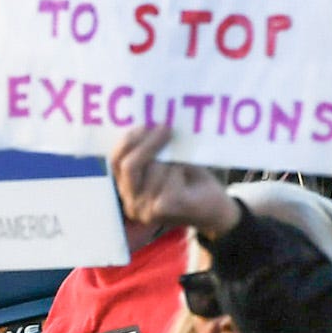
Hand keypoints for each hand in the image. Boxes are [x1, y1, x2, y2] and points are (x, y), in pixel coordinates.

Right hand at [111, 123, 240, 238]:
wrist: (216, 210)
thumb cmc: (190, 183)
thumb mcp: (167, 164)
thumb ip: (152, 152)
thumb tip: (150, 122)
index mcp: (128, 190)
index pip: (115, 161)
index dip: (128, 141)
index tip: (145, 125)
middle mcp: (132, 203)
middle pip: (130, 165)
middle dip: (148, 144)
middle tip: (166, 128)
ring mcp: (146, 210)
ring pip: (153, 169)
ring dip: (171, 159)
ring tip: (182, 161)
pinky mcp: (164, 209)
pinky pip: (169, 176)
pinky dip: (180, 169)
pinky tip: (188, 175)